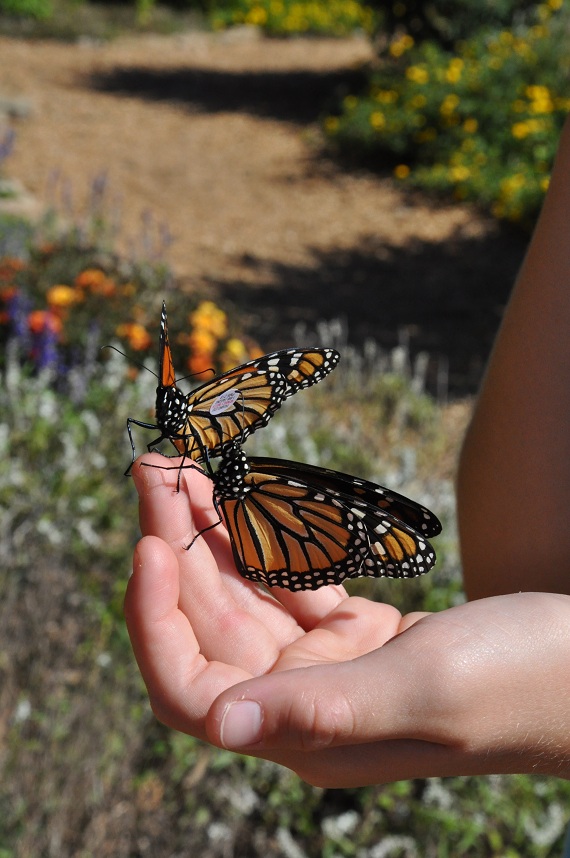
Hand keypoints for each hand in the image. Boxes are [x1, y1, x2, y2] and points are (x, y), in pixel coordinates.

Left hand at [125, 454, 569, 785]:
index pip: (192, 691)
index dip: (156, 621)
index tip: (152, 543)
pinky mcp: (351, 632)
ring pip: (242, 596)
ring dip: (210, 535)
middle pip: (207, 625)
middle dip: (174, 545)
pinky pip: (287, 580)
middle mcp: (302, 704)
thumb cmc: (519, 683)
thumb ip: (322, 711)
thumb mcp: (423, 689)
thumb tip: (220, 724)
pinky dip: (263, 539)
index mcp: (307, 736)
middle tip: (156, 470)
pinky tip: (242, 500)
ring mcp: (325, 665)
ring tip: (183, 471)